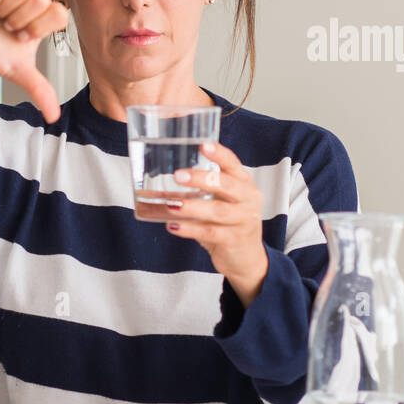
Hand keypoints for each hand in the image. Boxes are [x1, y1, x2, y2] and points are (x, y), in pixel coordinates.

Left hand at [135, 141, 269, 306]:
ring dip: (192, 207)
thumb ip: (198, 190)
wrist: (246, 258)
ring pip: (217, 211)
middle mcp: (248, 199)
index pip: (233, 164)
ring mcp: (243, 220)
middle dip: (202, 179)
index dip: (219, 154)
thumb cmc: (227, 223)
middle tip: (178, 175)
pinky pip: (210, 233)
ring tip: (170, 204)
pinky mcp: (234, 240)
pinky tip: (173, 226)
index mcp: (244, 184)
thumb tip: (155, 183)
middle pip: (227, 185)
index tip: (203, 145)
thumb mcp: (220, 201)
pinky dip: (190, 230)